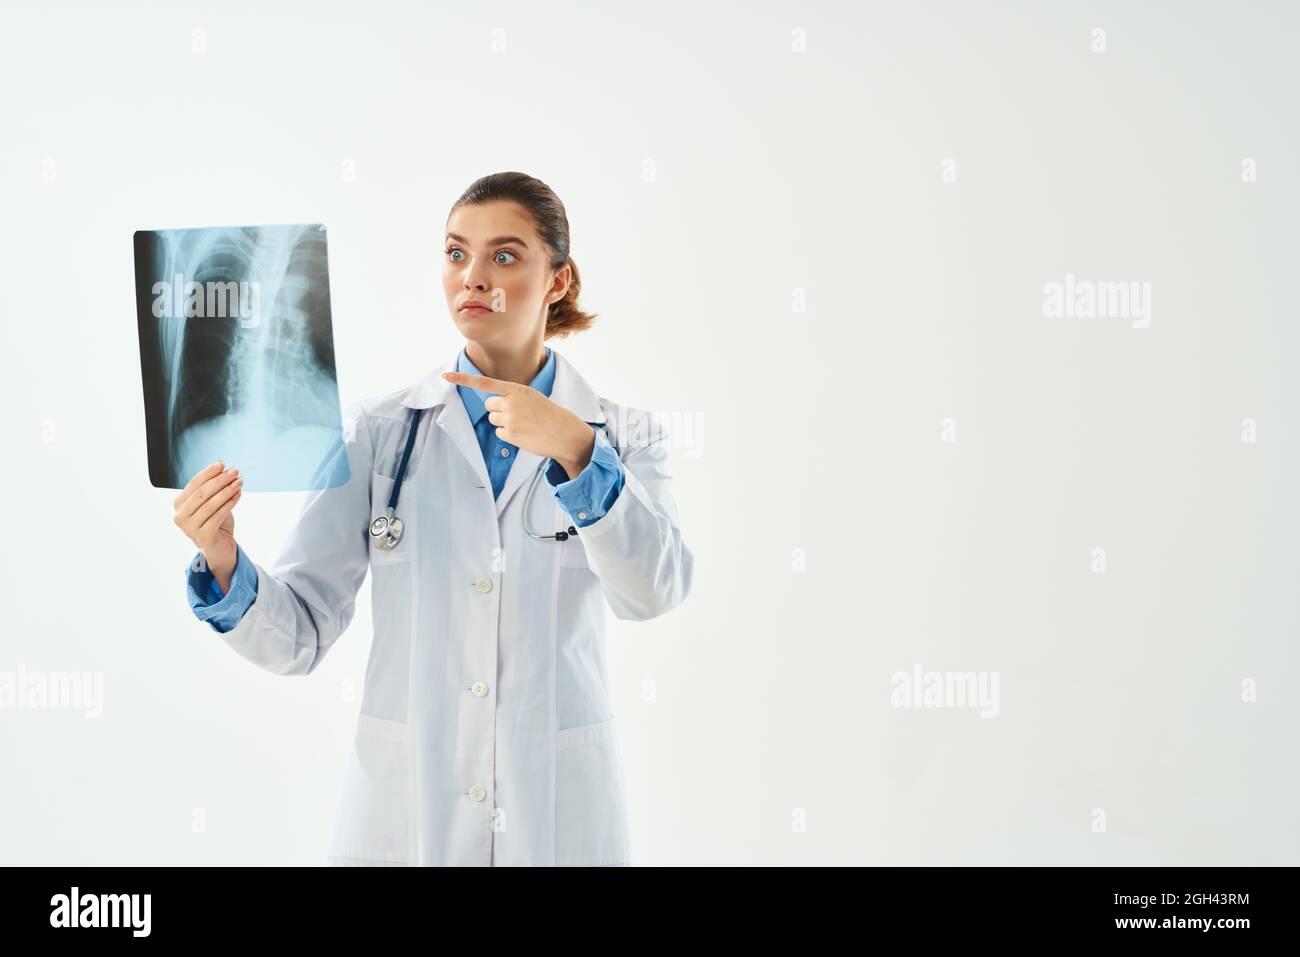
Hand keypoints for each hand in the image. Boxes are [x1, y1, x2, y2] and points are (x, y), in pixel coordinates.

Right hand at [173, 462, 242, 592]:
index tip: (222, 463)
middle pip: (201, 493)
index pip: (193, 484)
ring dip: (226, 490)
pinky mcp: (201, 536)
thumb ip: (213, 488)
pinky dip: (229, 503)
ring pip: (210, 504)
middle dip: (219, 480)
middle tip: (235, 471)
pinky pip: (218, 516)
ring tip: (239, 482)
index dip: (208, 473)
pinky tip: (238, 495)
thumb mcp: (212, 502)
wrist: (220, 547)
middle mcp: (180, 516)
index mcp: (179, 504)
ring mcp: (189, 528)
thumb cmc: (216, 522)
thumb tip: (224, 469)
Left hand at [441, 370, 594, 477]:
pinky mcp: (510, 435)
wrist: (565, 433)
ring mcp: (510, 419)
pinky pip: (499, 433)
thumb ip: (512, 397)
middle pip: (489, 405)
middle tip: (519, 415)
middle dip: (499, 410)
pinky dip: (509, 435)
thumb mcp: (532, 397)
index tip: (445, 376)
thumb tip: (492, 408)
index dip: (463, 380)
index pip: (484, 383)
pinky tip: (524, 434)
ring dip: (504, 423)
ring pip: (493, 420)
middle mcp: (511, 402)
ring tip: (524, 425)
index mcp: (517, 389)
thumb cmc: (549, 415)